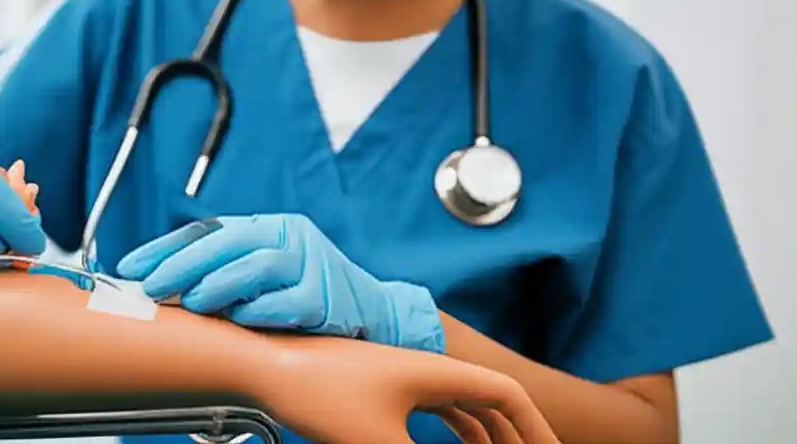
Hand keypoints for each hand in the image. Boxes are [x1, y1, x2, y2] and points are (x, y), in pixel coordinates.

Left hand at [116, 213, 444, 351]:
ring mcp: (314, 263)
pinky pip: (291, 301)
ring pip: (260, 264)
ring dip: (220, 284)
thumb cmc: (303, 298)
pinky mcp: (331, 296)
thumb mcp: (261, 278)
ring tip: (191, 302)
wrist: (372, 315)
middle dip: (184, 263)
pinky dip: (262, 310)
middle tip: (150, 285)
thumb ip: (220, 275)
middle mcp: (291, 236)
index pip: (209, 230)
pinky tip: (241, 319)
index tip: (130, 267)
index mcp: (268, 226)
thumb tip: (155, 287)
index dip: (167, 247)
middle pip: (231, 241)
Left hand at [261, 334, 558, 443]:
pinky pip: (432, 408)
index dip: (536, 427)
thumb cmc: (318, 394)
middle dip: (515, 436)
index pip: (506, 393)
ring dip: (486, 436)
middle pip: (489, 400)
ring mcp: (401, 375)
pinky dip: (454, 432)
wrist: (261, 360)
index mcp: (436, 371)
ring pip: (461, 405)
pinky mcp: (377, 385)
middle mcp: (425, 367)